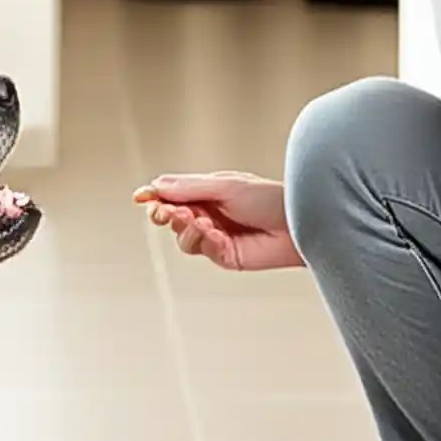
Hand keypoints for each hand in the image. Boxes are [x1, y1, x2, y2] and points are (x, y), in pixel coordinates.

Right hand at [133, 171, 303, 270]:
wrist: (298, 223)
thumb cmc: (269, 198)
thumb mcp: (225, 185)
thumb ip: (189, 187)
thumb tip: (155, 185)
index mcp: (208, 193)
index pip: (173, 195)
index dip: (156, 197)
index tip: (142, 196)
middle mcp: (209, 214)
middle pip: (171, 217)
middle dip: (166, 214)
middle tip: (166, 211)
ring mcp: (215, 236)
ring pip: (182, 238)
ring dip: (186, 229)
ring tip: (202, 222)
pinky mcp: (225, 256)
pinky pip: (202, 250)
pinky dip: (205, 241)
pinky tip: (218, 234)